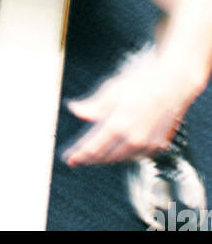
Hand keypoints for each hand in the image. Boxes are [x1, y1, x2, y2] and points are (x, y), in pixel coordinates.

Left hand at [63, 48, 196, 166]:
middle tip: (80, 158)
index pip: (93, 148)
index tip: (70, 159)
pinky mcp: (157, 147)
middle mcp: (132, 140)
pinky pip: (136, 156)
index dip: (79, 155)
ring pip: (120, 159)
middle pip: (105, 157)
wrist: (172, 86)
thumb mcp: (112, 90)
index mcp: (117, 125)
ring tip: (96, 154)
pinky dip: (124, 155)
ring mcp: (146, 145)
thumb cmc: (141, 84)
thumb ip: (93, 106)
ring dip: (106, 158)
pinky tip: (119, 149)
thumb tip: (75, 110)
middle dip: (90, 158)